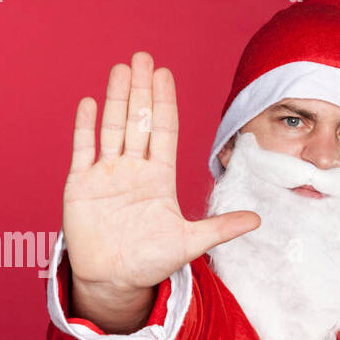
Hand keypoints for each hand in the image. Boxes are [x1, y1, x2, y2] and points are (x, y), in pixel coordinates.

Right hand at [63, 52, 260, 327]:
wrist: (114, 281)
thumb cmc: (151, 263)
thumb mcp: (191, 243)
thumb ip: (222, 228)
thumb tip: (258, 219)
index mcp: (159, 179)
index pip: (163, 132)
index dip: (164, 103)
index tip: (165, 75)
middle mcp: (134, 171)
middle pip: (138, 122)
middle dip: (141, 90)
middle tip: (144, 57)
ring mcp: (107, 175)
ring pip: (113, 128)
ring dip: (116, 99)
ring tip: (121, 69)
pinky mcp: (81, 185)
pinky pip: (83, 150)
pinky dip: (86, 127)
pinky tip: (90, 102)